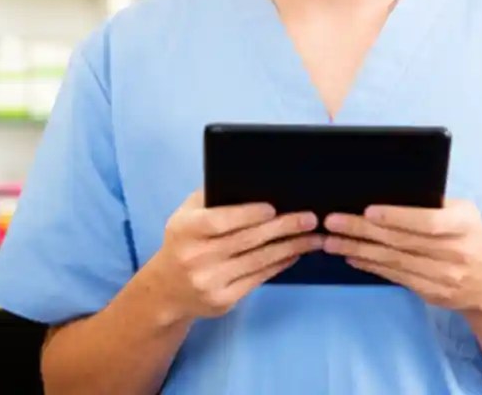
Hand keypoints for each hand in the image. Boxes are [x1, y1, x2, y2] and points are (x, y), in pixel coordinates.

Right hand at [145, 191, 322, 322]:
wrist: (167, 290)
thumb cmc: (184, 242)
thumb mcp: (185, 214)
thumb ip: (211, 196)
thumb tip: (251, 181)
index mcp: (185, 230)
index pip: (219, 221)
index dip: (247, 214)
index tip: (273, 207)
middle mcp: (195, 257)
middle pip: (246, 240)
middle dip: (283, 228)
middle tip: (310, 218)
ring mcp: (209, 282)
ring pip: (258, 261)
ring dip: (291, 247)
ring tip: (314, 237)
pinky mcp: (223, 301)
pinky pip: (259, 279)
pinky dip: (280, 264)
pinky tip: (295, 253)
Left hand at [323, 200, 481, 314]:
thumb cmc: (469, 235)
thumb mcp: (464, 213)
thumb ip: (434, 204)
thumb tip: (386, 191)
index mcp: (463, 224)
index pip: (428, 221)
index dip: (397, 217)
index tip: (368, 210)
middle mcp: (455, 252)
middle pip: (401, 241)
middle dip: (362, 231)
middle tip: (332, 222)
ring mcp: (444, 277)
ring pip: (393, 261)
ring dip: (357, 250)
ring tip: (330, 241)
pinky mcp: (432, 293)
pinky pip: (395, 276)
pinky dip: (370, 266)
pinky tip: (351, 256)